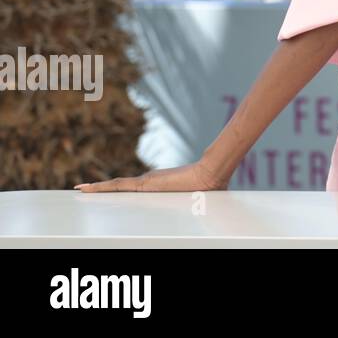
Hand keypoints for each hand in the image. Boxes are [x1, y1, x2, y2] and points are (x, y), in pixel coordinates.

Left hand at [74, 159, 228, 192]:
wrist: (210, 175)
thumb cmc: (207, 190)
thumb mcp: (195, 202)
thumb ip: (193, 205)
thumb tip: (203, 209)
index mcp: (157, 189)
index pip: (131, 190)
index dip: (116, 191)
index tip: (105, 193)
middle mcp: (148, 184)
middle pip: (119, 189)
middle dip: (101, 191)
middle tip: (83, 192)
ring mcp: (145, 184)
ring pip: (115, 187)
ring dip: (98, 189)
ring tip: (80, 190)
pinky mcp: (144, 184)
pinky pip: (117, 186)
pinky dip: (101, 187)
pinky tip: (86, 189)